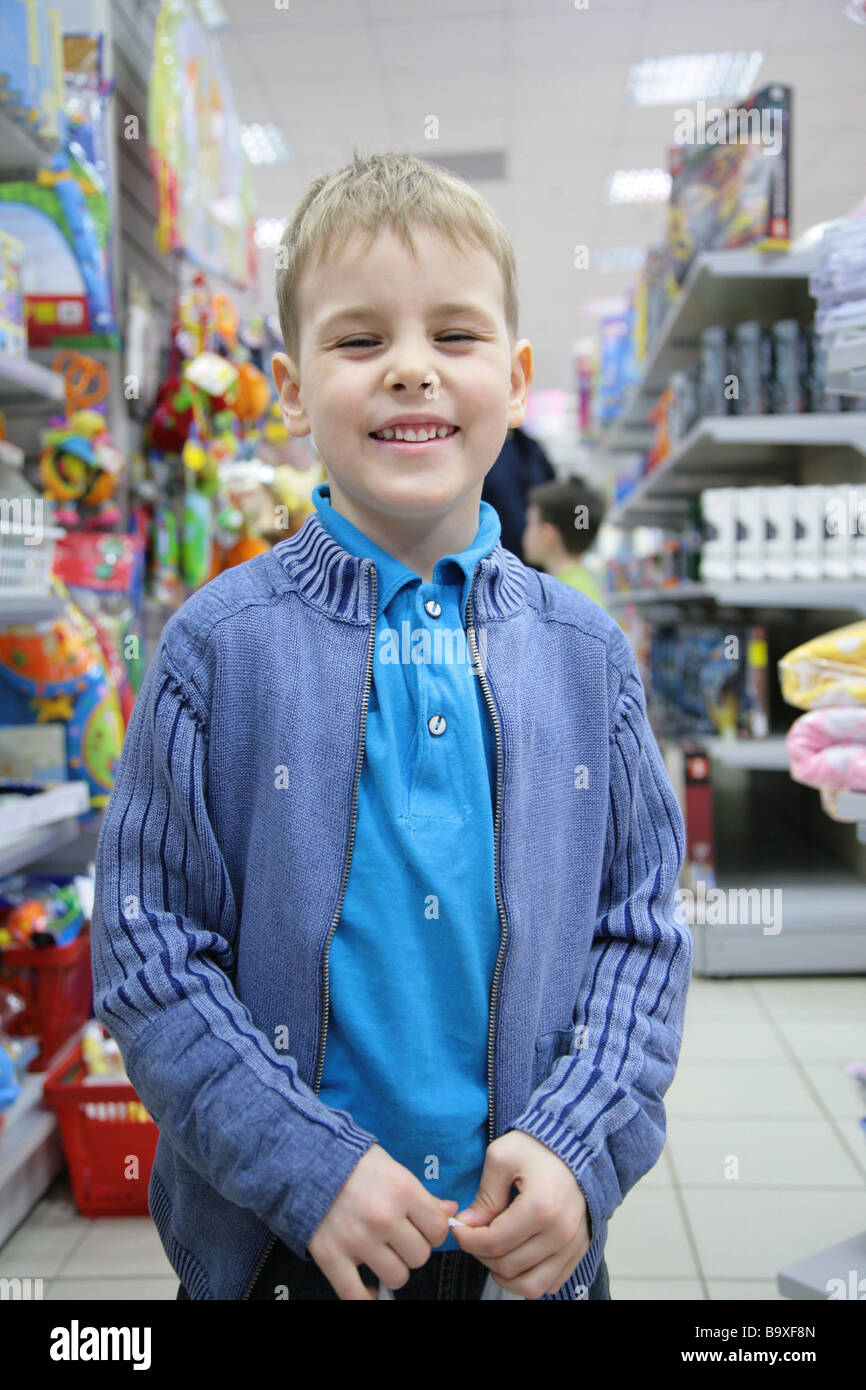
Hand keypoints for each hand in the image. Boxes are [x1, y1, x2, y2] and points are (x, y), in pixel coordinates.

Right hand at [307, 1144, 457, 1299]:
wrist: (307, 1160)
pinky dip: (366, 1297)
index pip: (438, 1230)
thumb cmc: (356, 1163)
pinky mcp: (331, 1256)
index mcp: (403, 1191)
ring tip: (380, 1253)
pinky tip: (368, 1286)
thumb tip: (450, 1212)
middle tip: (398, 1238)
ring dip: (392, 1269)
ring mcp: (357, 1239)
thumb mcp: (394, 1169)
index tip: (421, 1228)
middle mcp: (383, 1217)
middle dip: (412, 1249)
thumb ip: (423, 1195)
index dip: (433, 1232)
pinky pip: (355, 1295)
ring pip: (396, 1277)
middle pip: (419, 1257)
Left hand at [451, 1131, 590, 1298]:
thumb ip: (484, 1196)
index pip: (494, 1242)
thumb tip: (468, 1227)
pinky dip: (528, 1279)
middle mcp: (561, 1233)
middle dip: (482, 1254)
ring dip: (503, 1274)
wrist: (575, 1146)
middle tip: (475, 1234)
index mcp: (541, 1207)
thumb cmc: (537, 1148)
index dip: (468, 1240)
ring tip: (493, 1250)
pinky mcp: (579, 1251)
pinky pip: (549, 1284)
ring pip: (529, 1286)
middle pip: (508, 1266)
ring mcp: (573, 1245)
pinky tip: (516, 1257)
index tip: (459, 1228)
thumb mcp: (501, 1158)